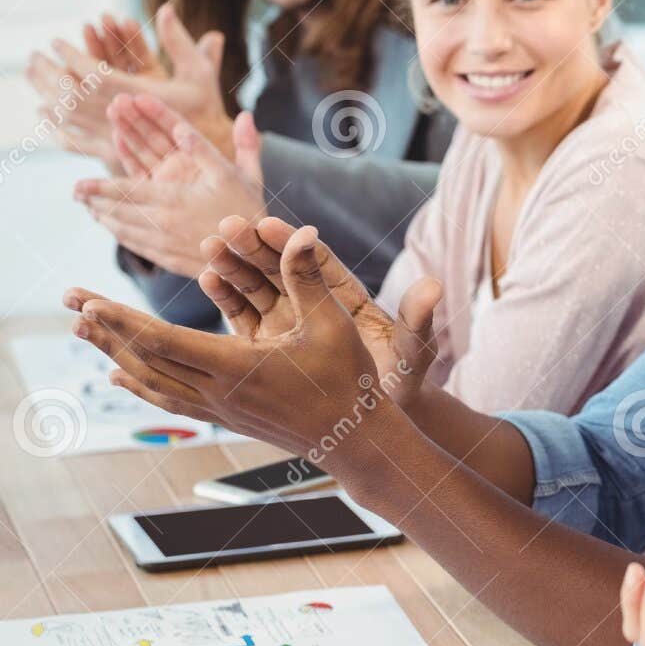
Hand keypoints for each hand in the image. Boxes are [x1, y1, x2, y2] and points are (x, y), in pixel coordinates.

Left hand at [28, 3, 231, 165]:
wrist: (208, 148)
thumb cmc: (205, 106)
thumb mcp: (199, 70)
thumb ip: (179, 41)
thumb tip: (165, 8)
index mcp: (146, 97)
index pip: (97, 75)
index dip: (74, 57)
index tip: (56, 43)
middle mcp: (128, 118)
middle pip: (77, 95)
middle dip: (53, 73)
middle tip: (34, 56)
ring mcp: (118, 136)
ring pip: (74, 116)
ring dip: (49, 95)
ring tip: (34, 75)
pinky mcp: (113, 149)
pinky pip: (77, 138)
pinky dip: (57, 125)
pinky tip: (42, 113)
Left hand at [63, 226, 394, 476]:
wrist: (354, 439)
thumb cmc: (348, 381)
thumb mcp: (332, 323)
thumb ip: (308, 278)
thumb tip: (303, 231)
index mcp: (236, 368)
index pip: (163, 342)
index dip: (124, 321)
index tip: (91, 301)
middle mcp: (218, 393)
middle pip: (144, 361)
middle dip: (105, 330)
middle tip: (70, 304)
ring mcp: (219, 408)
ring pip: (151, 381)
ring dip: (114, 354)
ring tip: (84, 334)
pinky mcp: (226, 416)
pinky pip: (168, 398)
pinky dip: (138, 383)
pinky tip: (121, 375)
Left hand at [72, 94, 266, 276]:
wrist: (254, 261)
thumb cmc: (250, 216)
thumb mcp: (249, 178)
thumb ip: (244, 146)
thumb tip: (245, 115)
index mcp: (179, 197)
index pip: (132, 186)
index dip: (104, 182)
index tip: (80, 181)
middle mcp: (166, 218)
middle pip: (121, 206)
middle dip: (95, 196)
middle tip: (75, 190)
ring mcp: (164, 240)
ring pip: (122, 225)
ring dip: (101, 214)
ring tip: (85, 203)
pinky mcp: (166, 256)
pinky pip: (133, 242)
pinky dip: (116, 231)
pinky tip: (107, 223)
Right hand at [198, 214, 441, 407]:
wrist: (382, 421)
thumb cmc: (402, 383)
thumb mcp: (413, 352)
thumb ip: (417, 320)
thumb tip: (434, 285)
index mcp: (349, 299)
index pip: (318, 263)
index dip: (293, 244)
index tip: (268, 225)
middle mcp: (317, 306)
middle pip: (283, 269)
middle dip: (255, 248)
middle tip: (228, 227)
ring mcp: (292, 325)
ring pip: (259, 289)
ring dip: (235, 268)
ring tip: (210, 249)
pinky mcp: (272, 347)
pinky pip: (247, 318)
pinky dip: (228, 300)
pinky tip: (208, 280)